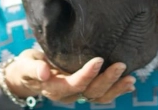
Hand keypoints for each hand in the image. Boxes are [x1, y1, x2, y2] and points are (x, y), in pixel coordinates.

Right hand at [5, 49, 134, 103]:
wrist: (27, 75)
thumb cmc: (27, 65)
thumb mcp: (26, 64)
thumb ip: (34, 68)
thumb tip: (44, 72)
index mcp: (54, 88)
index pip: (73, 84)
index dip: (87, 75)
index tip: (99, 60)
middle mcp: (67, 95)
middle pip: (90, 92)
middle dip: (107, 80)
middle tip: (121, 65)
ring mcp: (77, 95)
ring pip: (98, 97)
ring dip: (116, 89)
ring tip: (131, 79)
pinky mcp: (83, 91)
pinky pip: (101, 95)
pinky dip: (116, 91)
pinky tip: (129, 84)